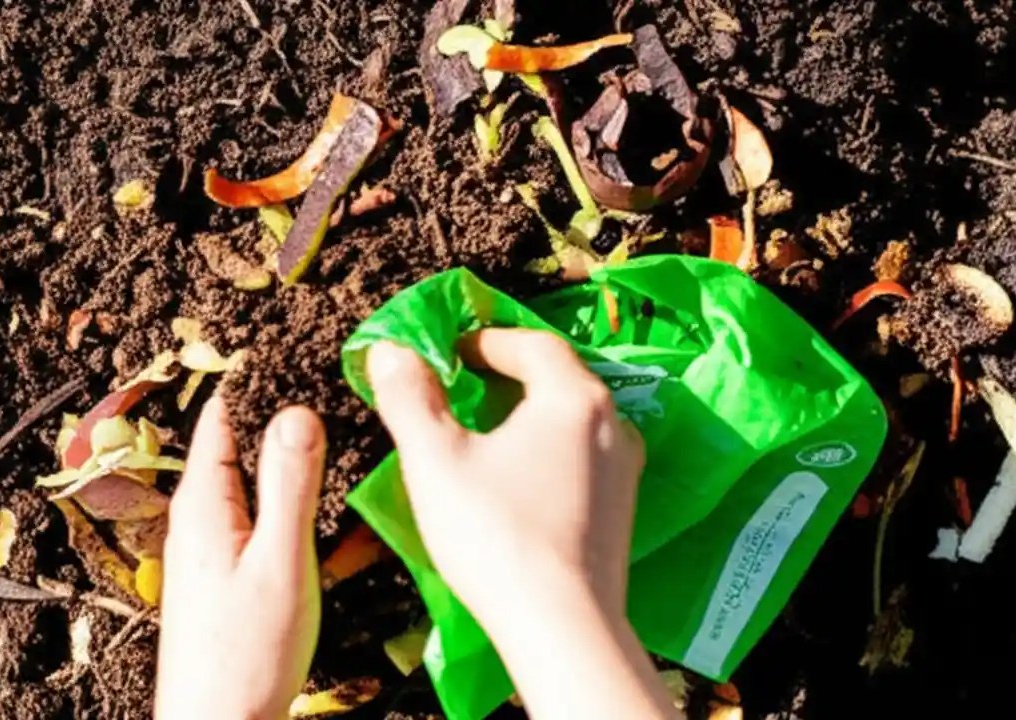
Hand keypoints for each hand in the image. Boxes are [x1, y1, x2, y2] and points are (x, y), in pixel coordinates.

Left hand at [155, 397, 325, 719]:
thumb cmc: (248, 651)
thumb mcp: (280, 559)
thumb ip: (289, 484)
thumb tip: (296, 410)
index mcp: (204, 504)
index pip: (221, 416)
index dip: (254, 376)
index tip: (294, 343)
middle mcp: (201, 518)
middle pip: (238, 444)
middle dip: (280, 412)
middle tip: (330, 378)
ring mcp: (214, 548)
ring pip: (255, 482)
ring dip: (292, 457)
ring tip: (341, 430)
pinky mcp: (231, 574)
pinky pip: (263, 517)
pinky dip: (295, 500)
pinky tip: (331, 508)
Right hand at [368, 329, 677, 718]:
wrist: (564, 627)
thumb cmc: (496, 535)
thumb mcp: (435, 461)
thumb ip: (409, 398)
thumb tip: (389, 350)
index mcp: (574, 397)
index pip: (532, 343)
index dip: (487, 341)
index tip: (450, 353)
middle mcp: (614, 422)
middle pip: (558, 378)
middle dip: (509, 374)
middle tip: (462, 386)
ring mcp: (626, 468)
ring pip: (574, 419)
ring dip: (531, 414)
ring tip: (486, 431)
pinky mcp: (625, 508)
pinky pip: (584, 456)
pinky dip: (549, 449)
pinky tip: (518, 479)